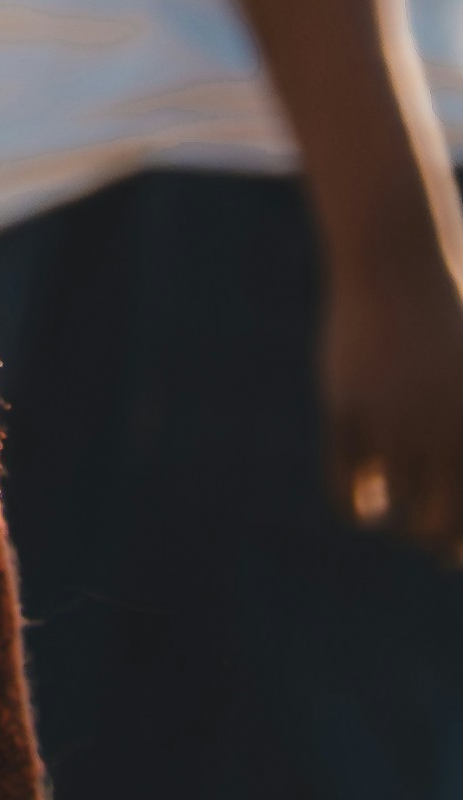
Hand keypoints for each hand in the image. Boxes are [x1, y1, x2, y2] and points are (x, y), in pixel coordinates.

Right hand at [323, 217, 462, 556]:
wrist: (399, 258)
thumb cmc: (453, 316)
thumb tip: (455, 509)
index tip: (457, 536)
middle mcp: (442, 433)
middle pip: (438, 528)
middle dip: (437, 541)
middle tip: (432, 533)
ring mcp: (392, 421)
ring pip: (395, 512)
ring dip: (397, 521)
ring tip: (397, 509)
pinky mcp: (347, 408)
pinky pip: (347, 487)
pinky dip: (357, 506)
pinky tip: (367, 497)